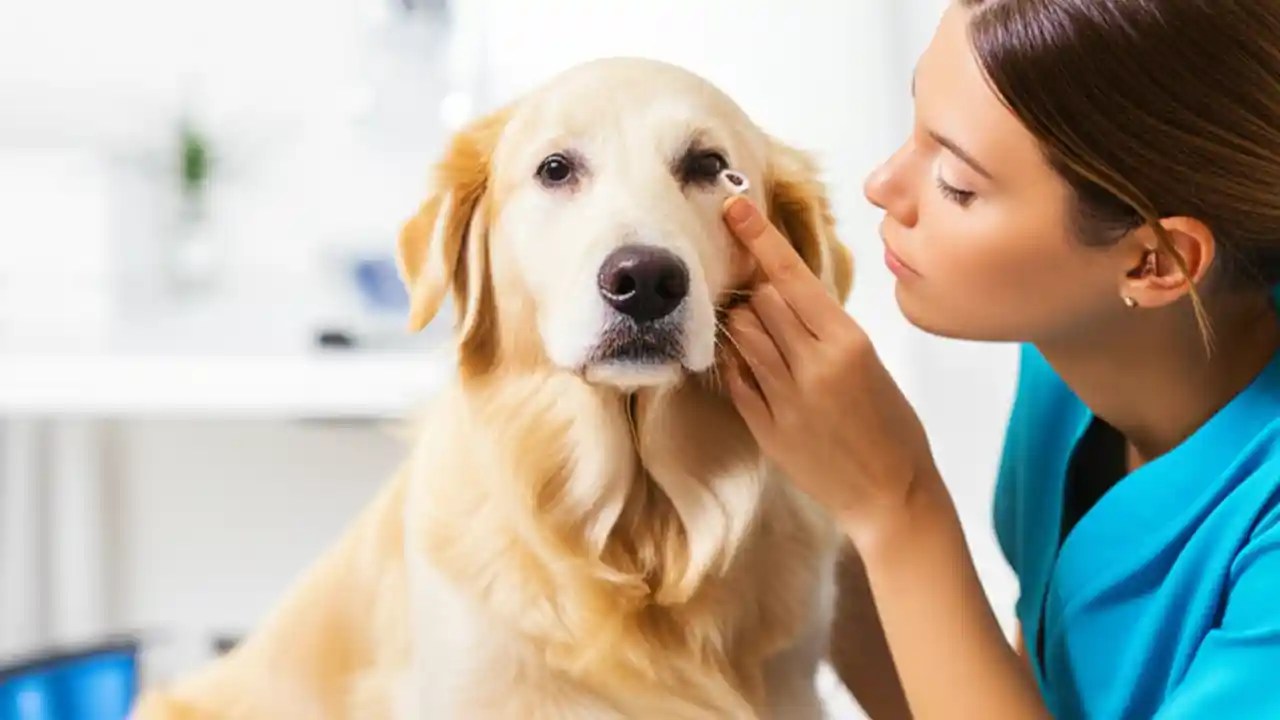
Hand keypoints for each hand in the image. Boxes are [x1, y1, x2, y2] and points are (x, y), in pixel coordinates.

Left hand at [720, 196, 939, 548]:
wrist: (892, 497)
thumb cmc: (892, 427)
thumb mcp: (871, 365)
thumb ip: (828, 331)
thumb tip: (786, 294)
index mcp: (848, 342)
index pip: (793, 276)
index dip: (759, 237)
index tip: (733, 206)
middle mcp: (814, 365)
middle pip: (761, 300)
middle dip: (755, 290)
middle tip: (759, 295)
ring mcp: (787, 398)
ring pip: (742, 334)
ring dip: (742, 323)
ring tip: (758, 332)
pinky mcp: (767, 427)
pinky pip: (736, 377)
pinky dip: (737, 362)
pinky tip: (747, 362)